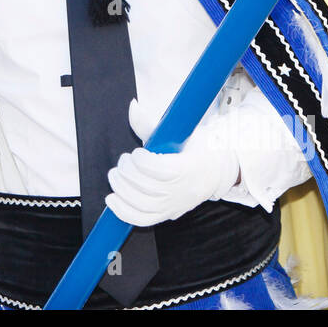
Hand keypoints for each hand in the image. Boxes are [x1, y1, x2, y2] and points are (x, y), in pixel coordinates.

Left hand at [104, 98, 238, 227]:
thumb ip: (151, 123)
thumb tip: (132, 106)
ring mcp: (174, 205)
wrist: (215, 173)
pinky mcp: (167, 214)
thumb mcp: (179, 133)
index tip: (137, 152)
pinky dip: (123, 211)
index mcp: (188, 168)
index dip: (142, 161)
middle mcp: (182, 190)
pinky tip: (112, 199)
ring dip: (121, 189)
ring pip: (141, 204)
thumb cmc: (196, 149)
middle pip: (147, 188)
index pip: (160, 170)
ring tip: (116, 175)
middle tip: (123, 161)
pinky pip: (142, 220)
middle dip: (127, 172)